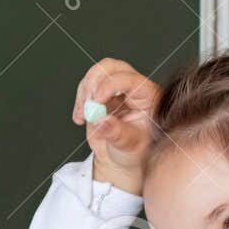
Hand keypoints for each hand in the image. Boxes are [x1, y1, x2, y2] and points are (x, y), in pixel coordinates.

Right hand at [72, 58, 160, 195]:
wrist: (122, 161)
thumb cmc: (135, 154)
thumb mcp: (129, 145)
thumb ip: (116, 132)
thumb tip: (100, 119)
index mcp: (148, 96)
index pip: (129, 79)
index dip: (110, 86)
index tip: (96, 101)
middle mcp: (133, 89)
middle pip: (112, 67)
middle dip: (95, 82)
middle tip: (89, 102)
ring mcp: (116, 90)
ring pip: (96, 73)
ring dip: (85, 91)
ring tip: (85, 114)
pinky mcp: (101, 95)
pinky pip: (86, 86)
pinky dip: (79, 99)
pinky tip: (81, 117)